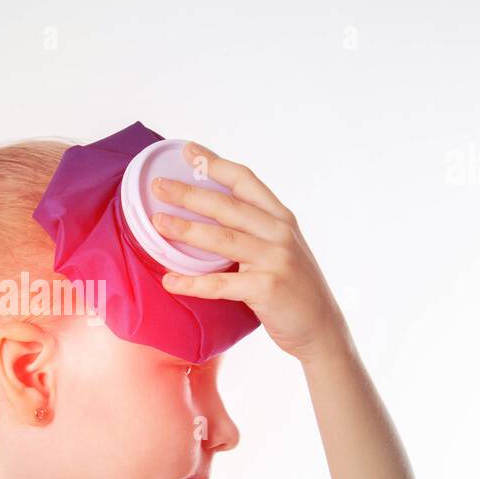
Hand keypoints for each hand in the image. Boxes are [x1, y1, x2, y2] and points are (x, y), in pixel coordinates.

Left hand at [151, 141, 353, 365]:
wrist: (322, 328)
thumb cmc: (294, 288)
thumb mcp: (282, 248)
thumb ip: (255, 229)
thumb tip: (209, 214)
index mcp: (281, 218)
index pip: (245, 181)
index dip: (215, 163)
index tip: (187, 150)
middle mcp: (280, 233)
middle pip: (227, 206)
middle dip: (189, 193)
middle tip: (158, 186)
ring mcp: (275, 260)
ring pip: (222, 239)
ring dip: (186, 230)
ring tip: (157, 223)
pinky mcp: (267, 288)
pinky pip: (221, 284)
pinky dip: (193, 283)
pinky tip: (170, 281)